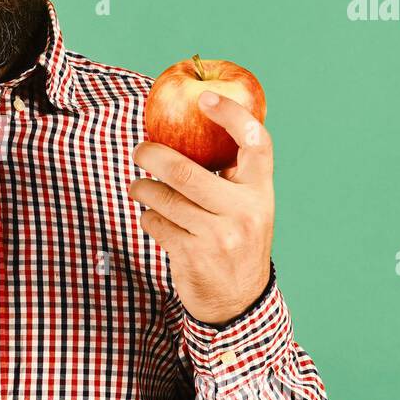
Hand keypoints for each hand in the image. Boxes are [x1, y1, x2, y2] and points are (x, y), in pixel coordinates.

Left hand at [128, 91, 273, 324]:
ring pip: (163, 198)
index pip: (256, 142)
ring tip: (139, 187)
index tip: (206, 98)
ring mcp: (218, 236)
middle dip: (152, 155)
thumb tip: (191, 126)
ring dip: (142, 189)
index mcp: (260, 191)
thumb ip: (229, 175)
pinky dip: (148, 217)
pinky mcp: (192, 256)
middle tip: (139, 150)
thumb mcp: (247, 206)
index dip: (232, 115)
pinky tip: (154, 220)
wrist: (239, 302)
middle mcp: (243, 212)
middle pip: (185, 170)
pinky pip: (155, 223)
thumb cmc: (236, 239)